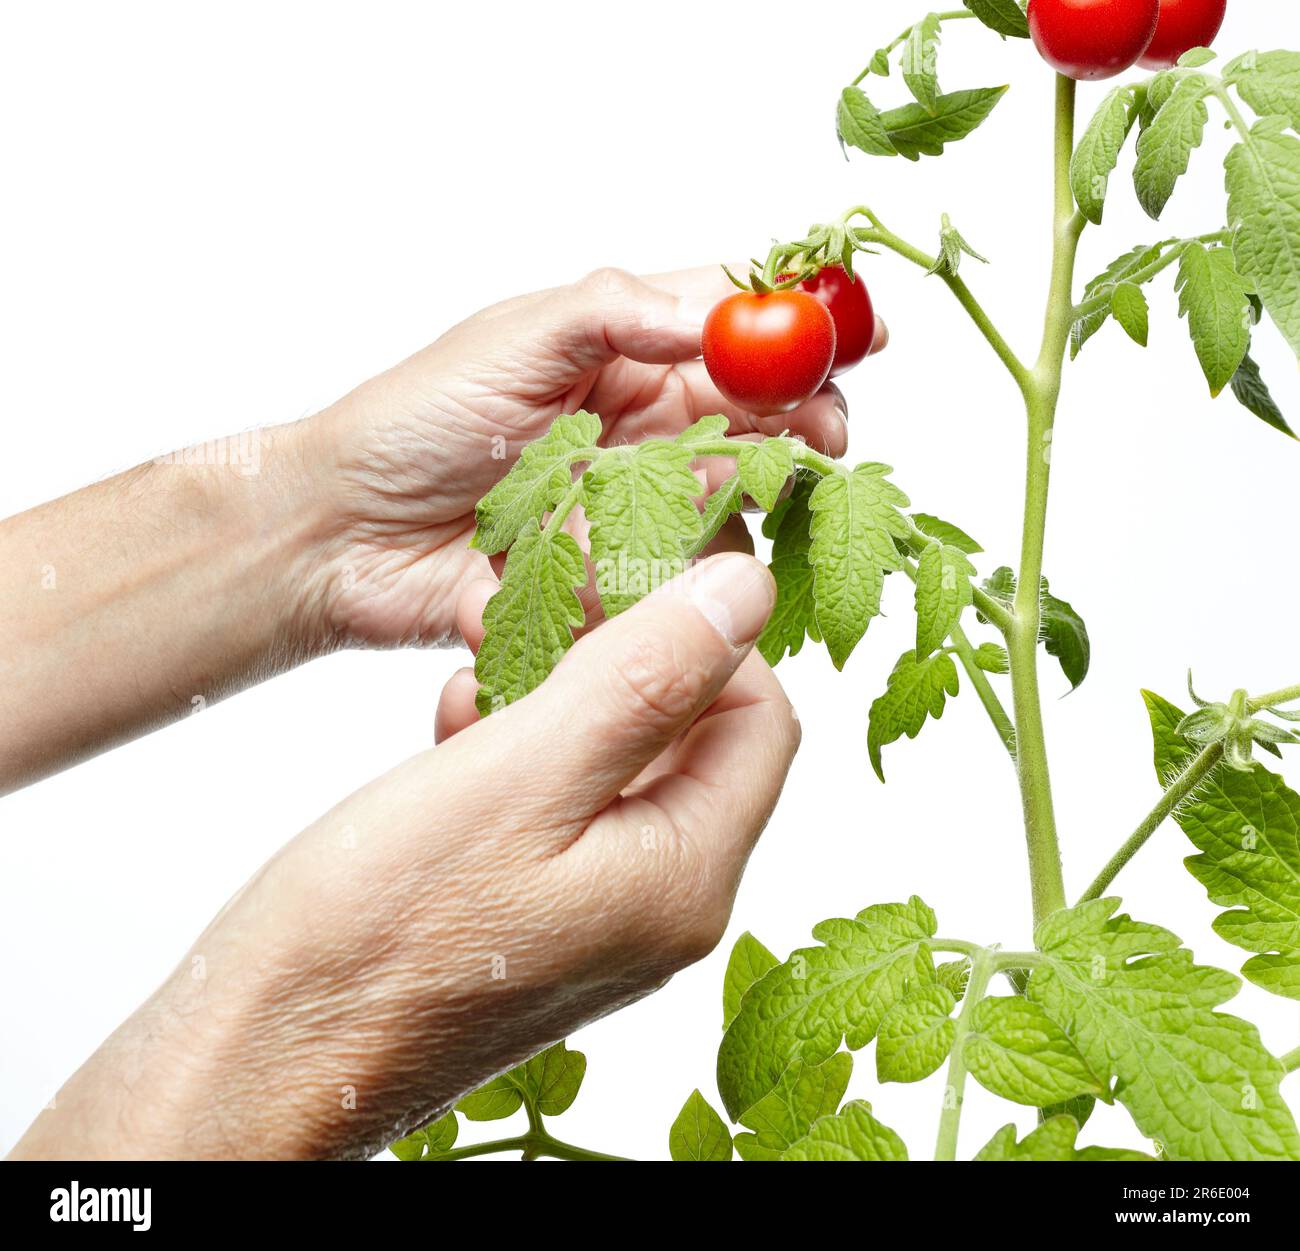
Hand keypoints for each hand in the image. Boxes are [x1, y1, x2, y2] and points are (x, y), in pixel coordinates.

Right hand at [12, 554, 798, 1159]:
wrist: (263, 1057)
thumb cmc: (374, 933)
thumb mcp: (521, 775)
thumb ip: (642, 680)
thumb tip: (745, 591)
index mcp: (685, 879)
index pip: (761, 721)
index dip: (708, 637)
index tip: (624, 586)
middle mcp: (662, 909)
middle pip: (693, 742)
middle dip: (619, 665)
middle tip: (538, 618)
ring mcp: (601, 920)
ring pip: (619, 769)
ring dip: (557, 704)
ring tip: (477, 682)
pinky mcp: (538, 920)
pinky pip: (562, 811)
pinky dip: (520, 755)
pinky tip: (454, 733)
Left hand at [307, 266, 883, 648]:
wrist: (343, 533)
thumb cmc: (415, 420)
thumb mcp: (515, 337)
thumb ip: (616, 310)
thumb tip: (718, 318)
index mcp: (625, 350)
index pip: (738, 328)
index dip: (803, 330)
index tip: (858, 340)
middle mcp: (644, 424)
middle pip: (760, 415)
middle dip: (800, 420)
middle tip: (821, 433)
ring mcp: (637, 502)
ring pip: (731, 495)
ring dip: (734, 492)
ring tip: (710, 492)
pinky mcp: (620, 574)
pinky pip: (677, 569)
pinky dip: (666, 559)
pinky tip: (622, 555)